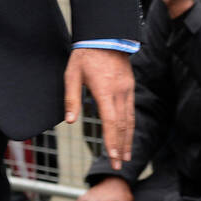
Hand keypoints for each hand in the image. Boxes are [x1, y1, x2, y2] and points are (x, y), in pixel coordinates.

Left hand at [64, 48, 133, 170]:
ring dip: (128, 139)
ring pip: (130, 119)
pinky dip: (130, 125)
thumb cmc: (84, 55)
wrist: (104, 36)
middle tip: (120, 164)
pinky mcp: (129, 87)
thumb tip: (69, 122)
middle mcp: (119, 92)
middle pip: (122, 125)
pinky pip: (131, 110)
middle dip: (121, 146)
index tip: (113, 157)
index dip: (112, 141)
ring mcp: (127, 90)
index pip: (110, 122)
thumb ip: (71, 99)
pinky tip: (127, 135)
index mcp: (104, 91)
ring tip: (126, 155)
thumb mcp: (72, 75)